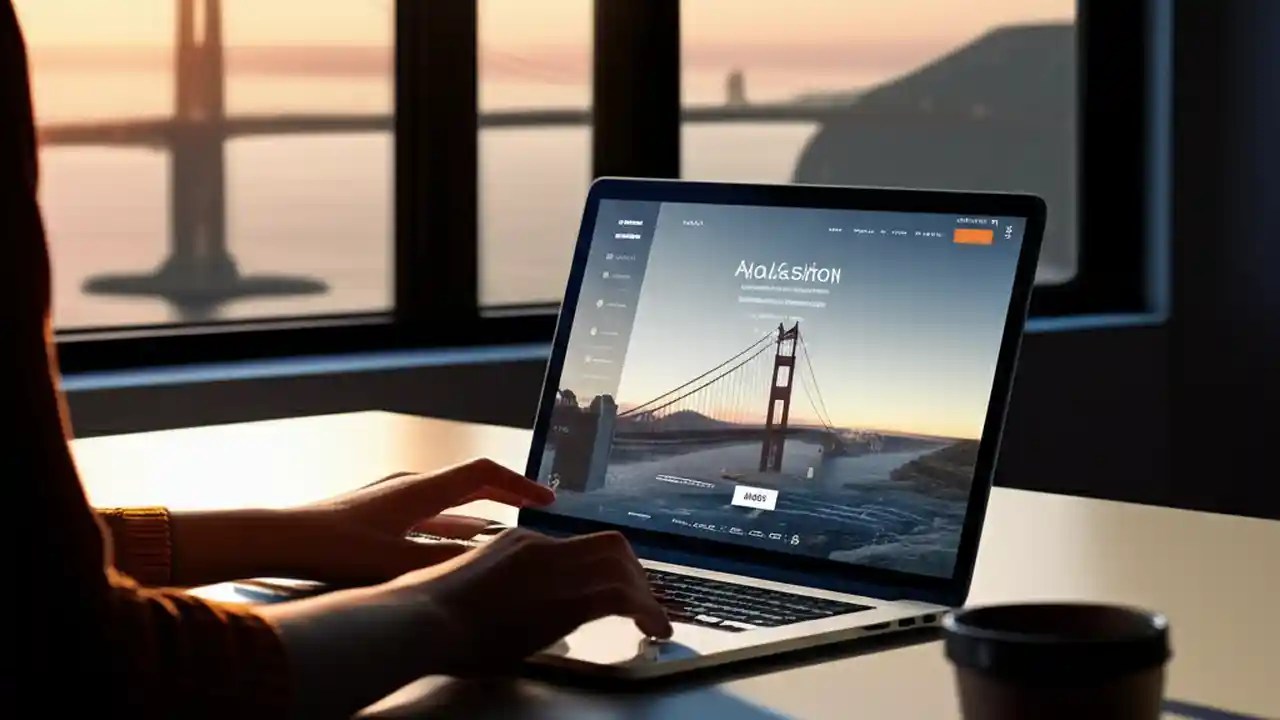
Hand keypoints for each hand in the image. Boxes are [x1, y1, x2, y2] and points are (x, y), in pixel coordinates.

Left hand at [169, 459, 552, 585]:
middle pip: (471, 480)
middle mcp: (411, 485)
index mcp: (422, 490)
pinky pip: (430, 512)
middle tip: (535, 507)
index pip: (484, 473)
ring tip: (504, 528)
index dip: (520, 484)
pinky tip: (454, 543)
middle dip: (507, 493)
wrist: (284, 539)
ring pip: (450, 498)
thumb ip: (447, 562)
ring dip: (480, 509)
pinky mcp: (378, 512)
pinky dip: (452, 523)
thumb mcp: (399, 563)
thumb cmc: (337, 548)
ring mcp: (393, 497)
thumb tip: (491, 561)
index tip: (547, 499)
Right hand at [263, 528, 670, 716]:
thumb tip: (525, 623)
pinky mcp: (561, 592)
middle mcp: (538, 545)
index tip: (619, 591)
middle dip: (635, 575)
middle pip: (609, 545)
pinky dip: (646, 610)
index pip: (578, 549)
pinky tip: (654, 629)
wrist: (415, 621)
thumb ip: (504, 603)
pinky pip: (620, 595)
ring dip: (645, 593)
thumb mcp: (471, 602)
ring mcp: (550, 564)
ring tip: (656, 621)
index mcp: (517, 545)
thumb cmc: (426, 620)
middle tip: (647, 605)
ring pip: (620, 564)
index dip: (606, 571)